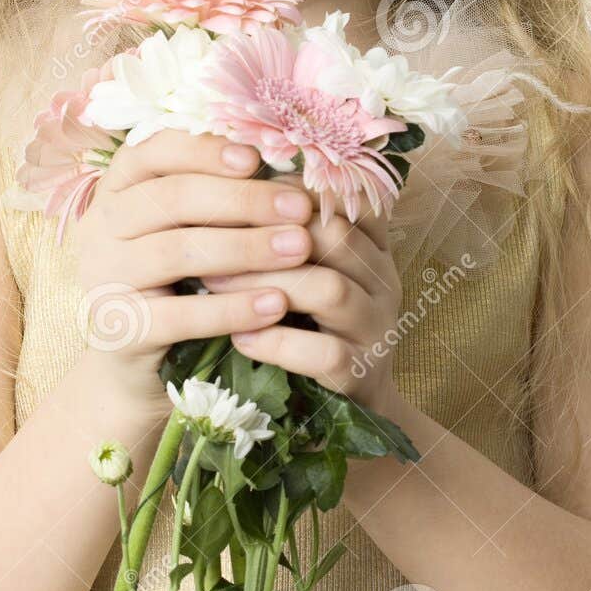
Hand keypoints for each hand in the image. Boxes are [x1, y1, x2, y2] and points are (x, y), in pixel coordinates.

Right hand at [70, 128, 314, 408]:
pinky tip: (276, 304)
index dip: (204, 150)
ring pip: (176, 251)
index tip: (257, 159)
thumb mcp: (187, 229)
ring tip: (299, 248)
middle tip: (300, 208)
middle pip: (170, 199)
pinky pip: (180, 315)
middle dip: (243, 200)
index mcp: (115, 189)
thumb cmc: (173, 279)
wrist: (133, 361)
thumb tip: (288, 173)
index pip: (152, 152)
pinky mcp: (119, 330)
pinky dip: (233, 308)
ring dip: (245, 247)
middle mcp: (99, 228)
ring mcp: (103, 279)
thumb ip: (219, 195)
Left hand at [199, 173, 403, 413]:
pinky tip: (239, 337)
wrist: (348, 407)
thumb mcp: (310, 270)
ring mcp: (377, 328)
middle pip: (333, 236)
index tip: (233, 191)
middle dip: (264, 232)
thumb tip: (223, 183)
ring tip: (212, 282)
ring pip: (329, 290)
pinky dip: (277, 343)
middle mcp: (384, 279)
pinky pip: (324, 353)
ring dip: (264, 282)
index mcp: (373, 245)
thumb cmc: (313, 324)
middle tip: (206, 233)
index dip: (288, 190)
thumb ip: (286, 232)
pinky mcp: (361, 374)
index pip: (343, 197)